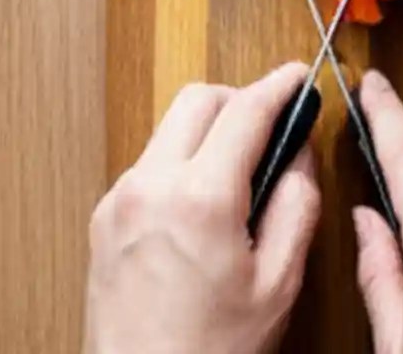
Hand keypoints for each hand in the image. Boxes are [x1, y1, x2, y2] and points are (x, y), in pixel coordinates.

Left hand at [85, 63, 320, 353]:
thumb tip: (299, 153)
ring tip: (240, 177)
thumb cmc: (211, 351)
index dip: (279, 85)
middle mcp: (150, 187)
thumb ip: (297, 204)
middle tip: (272, 128)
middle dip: (239, 100)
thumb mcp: (279, 281)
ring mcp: (119, 200)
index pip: (246, 110)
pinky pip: (150, 164)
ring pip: (169, 128)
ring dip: (208, 132)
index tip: (297, 76)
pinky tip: (205, 204)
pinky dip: (182, 162)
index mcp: (200, 199)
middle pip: (197, 99)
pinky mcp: (103, 218)